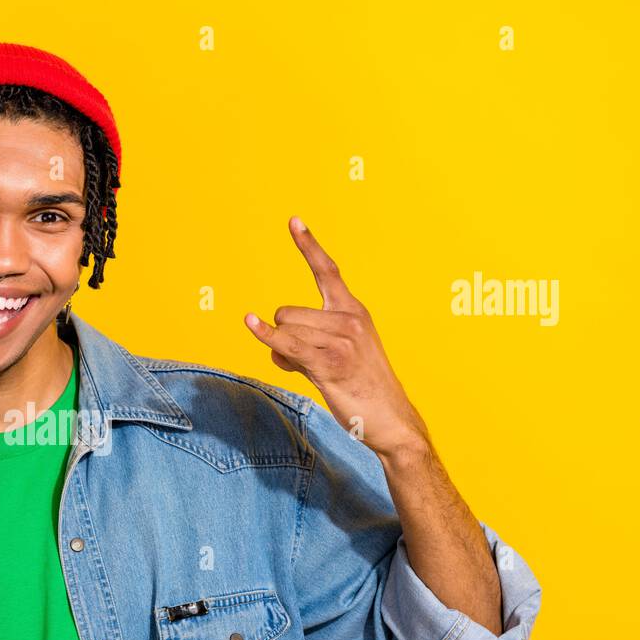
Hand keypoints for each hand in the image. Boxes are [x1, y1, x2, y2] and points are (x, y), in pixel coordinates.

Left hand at [243, 217, 428, 458]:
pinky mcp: (328, 362)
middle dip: (284, 336)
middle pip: (288, 312)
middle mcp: (349, 319)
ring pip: (285, 330)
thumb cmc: (362, 388)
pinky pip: (285, 343)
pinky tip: (250, 323)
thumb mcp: (339, 355)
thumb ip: (308, 342)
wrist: (390, 419)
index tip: (293, 221)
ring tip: (309, 372)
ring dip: (284, 353)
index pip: (327, 271)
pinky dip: (265, 336)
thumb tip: (273, 345)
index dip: (308, 246)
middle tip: (304, 362)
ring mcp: (340, 339)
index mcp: (354, 311)